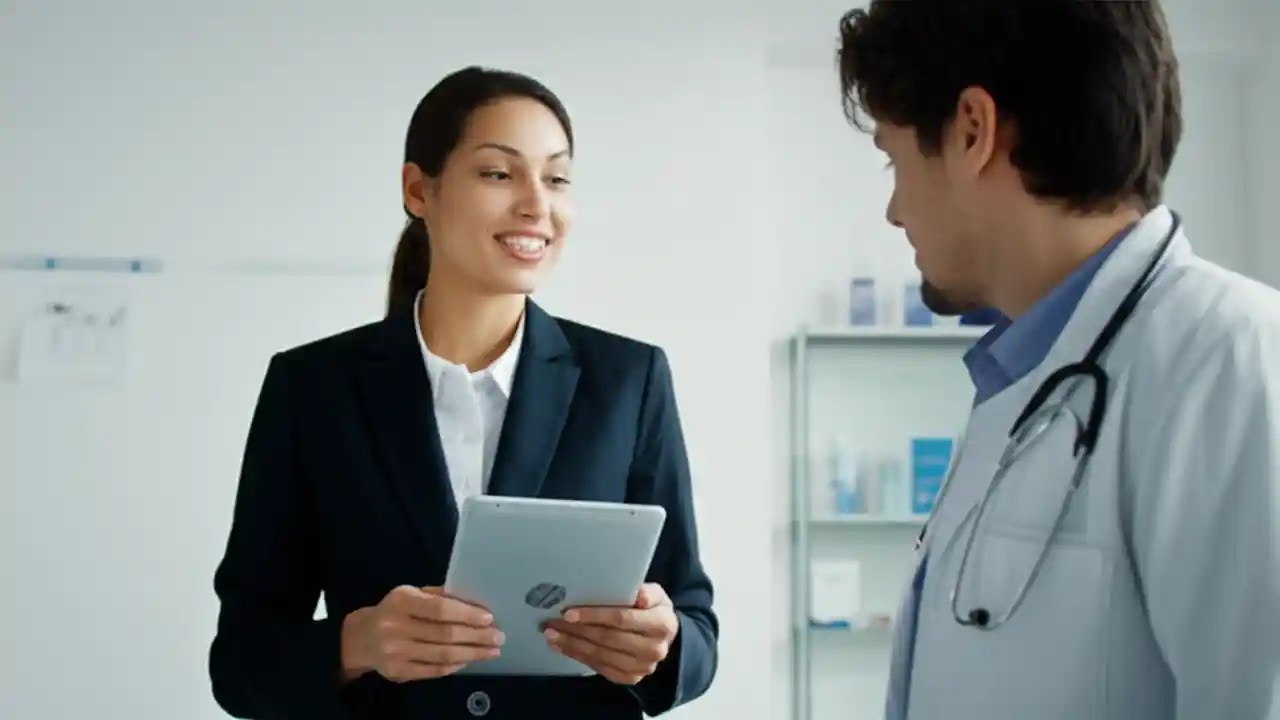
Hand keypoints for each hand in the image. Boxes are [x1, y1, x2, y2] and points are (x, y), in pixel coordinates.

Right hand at [340, 585, 502, 683]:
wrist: (361, 637)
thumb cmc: (395, 610)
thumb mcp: (412, 594)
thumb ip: (440, 596)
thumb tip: (475, 603)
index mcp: (400, 601)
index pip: (439, 609)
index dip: (466, 614)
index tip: (489, 618)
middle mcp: (395, 627)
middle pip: (444, 635)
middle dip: (477, 637)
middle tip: (499, 637)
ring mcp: (395, 652)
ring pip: (442, 655)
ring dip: (472, 654)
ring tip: (492, 651)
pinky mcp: (397, 672)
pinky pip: (433, 670)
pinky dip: (455, 666)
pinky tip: (469, 660)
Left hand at [542, 583, 678, 685]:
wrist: (663, 636)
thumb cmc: (653, 609)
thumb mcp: (656, 594)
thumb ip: (648, 592)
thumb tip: (638, 595)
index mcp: (661, 625)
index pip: (622, 619)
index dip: (594, 616)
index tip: (569, 613)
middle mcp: (653, 650)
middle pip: (607, 639)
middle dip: (576, 630)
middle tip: (552, 622)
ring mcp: (641, 668)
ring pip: (599, 655)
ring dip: (571, 644)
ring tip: (551, 633)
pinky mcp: (629, 678)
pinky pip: (598, 667)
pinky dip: (577, 656)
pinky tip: (562, 646)